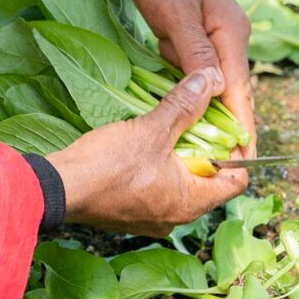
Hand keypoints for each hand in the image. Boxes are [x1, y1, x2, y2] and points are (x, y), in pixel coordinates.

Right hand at [46, 68, 247, 236]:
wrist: (59, 188)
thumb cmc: (109, 165)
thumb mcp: (152, 129)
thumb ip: (185, 104)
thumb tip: (212, 80)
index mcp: (191, 203)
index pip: (236, 181)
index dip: (238, 152)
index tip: (230, 127)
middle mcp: (176, 218)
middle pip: (208, 181)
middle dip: (206, 150)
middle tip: (199, 120)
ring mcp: (151, 219)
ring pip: (180, 185)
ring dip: (179, 158)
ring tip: (170, 128)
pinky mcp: (130, 215)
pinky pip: (156, 190)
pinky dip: (158, 169)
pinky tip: (144, 147)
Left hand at [121, 0, 255, 154]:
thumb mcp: (174, 12)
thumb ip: (194, 52)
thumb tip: (216, 90)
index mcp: (231, 34)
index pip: (239, 91)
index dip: (242, 128)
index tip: (242, 162)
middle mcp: (229, 38)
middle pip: (231, 93)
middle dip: (228, 129)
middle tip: (222, 169)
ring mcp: (213, 37)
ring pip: (213, 86)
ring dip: (208, 115)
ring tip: (200, 153)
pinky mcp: (195, 36)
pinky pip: (196, 73)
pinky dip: (191, 95)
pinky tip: (183, 116)